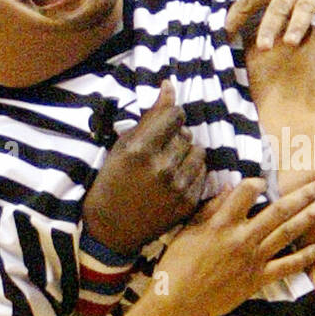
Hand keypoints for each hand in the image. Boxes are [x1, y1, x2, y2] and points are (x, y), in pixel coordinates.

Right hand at [82, 82, 206, 256]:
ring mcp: (178, 186)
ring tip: (170, 163)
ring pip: (199, 152)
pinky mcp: (188, 202)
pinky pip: (203, 173)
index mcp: (140, 149)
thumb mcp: (123, 146)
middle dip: (176, 136)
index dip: (171, 116)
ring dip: (187, 153)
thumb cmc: (112, 182)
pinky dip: (192, 172)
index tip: (164, 124)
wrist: (112, 229)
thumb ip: (150, 117)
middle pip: (187, 134)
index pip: (175, 115)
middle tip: (161, 149)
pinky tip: (175, 179)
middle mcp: (162, 166)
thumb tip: (170, 86)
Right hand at [152, 177, 314, 315]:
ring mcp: (253, 259)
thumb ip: (212, 208)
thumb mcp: (189, 230)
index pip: (247, 191)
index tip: (263, 181)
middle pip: (278, 211)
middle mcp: (242, 238)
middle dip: (302, 196)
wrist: (177, 302)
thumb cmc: (177, 264)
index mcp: (222, 223)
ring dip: (308, 218)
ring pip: (287, 233)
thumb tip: (231, 188)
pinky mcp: (257, 278)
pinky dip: (304, 257)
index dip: (257, 182)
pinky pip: (286, 266)